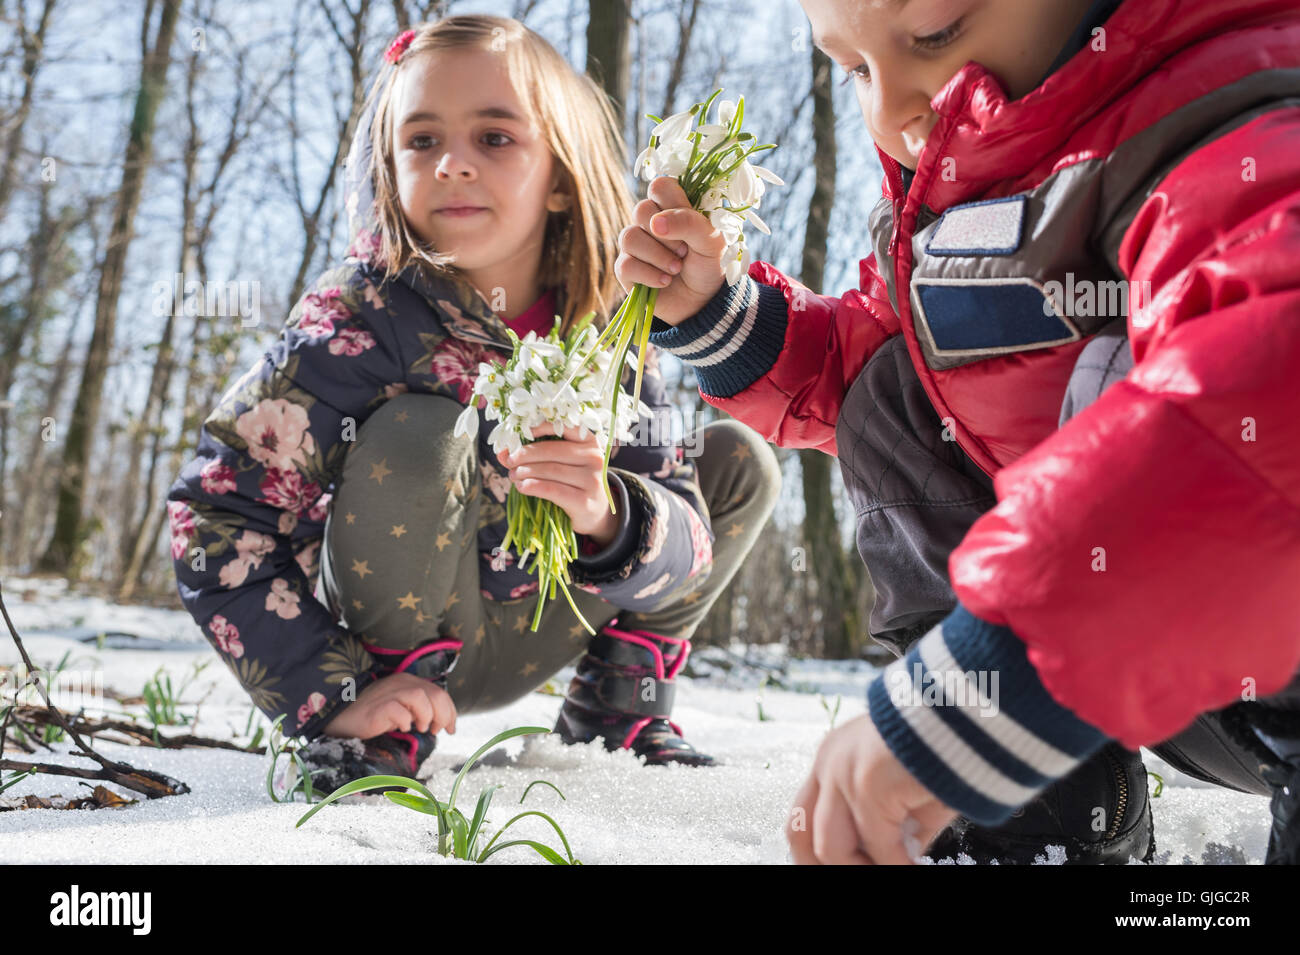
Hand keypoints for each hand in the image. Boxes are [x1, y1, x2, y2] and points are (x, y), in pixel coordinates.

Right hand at [321, 672, 457, 739]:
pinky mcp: (378, 707)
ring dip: (426, 715)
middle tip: (435, 730)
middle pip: (434, 693)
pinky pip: (398, 711)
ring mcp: (389, 693)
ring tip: (419, 728)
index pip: (439, 692)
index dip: (450, 711)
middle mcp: (401, 683)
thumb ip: (419, 710)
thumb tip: (440, 724)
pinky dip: (405, 721)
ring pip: (419, 696)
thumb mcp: (401, 709)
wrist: (342, 716)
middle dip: (443, 715)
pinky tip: (402, 728)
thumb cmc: (374, 715)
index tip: (451, 729)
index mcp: (409, 681)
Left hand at [496, 421, 618, 544]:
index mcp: (589, 441)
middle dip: (525, 454)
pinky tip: (522, 487)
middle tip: (510, 461)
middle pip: (552, 450)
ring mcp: (592, 480)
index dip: (541, 426)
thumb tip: (502, 452)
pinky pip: (553, 490)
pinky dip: (533, 486)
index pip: (565, 427)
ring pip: (551, 470)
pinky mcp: (584, 501)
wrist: (593, 512)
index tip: (521, 432)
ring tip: (513, 475)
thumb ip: (533, 455)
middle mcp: (594, 457)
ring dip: (525, 472)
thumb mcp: (559, 463)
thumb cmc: (572, 482)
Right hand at [616, 176, 727, 324]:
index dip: (671, 203)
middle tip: (685, 251)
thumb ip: (689, 222)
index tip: (688, 223)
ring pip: (630, 237)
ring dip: (658, 256)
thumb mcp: (712, 241)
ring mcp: (636, 244)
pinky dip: (650, 275)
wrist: (702, 303)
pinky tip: (665, 282)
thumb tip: (655, 223)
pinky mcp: (626, 268)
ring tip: (676, 269)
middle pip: (641, 210)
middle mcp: (650, 221)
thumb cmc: (709, 266)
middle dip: (667, 236)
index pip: (660, 186)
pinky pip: (626, 265)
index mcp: (672, 207)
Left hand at [786, 713, 958, 863]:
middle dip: (825, 866)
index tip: (854, 863)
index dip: (819, 852)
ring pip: (830, 848)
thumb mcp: (907, 790)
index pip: (803, 816)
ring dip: (862, 868)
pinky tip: (912, 865)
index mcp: (831, 759)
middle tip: (866, 873)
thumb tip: (889, 858)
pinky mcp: (870, 785)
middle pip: (799, 833)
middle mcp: (829, 763)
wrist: (972, 710)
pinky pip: (879, 846)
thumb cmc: (945, 744)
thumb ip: (891, 824)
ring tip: (896, 870)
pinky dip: (896, 865)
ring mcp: (844, 773)